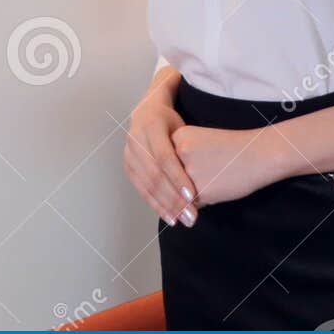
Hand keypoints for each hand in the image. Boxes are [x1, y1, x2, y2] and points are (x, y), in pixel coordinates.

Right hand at [123, 99, 198, 226]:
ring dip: (165, 206)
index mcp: (151, 126)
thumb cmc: (172, 123)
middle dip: (173, 198)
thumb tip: (205, 175)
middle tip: (190, 216)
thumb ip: (189, 148)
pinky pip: (141, 189)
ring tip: (182, 220)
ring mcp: (128, 154)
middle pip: (155, 174)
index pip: (165, 157)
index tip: (193, 196)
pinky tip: (169, 217)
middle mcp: (135, 140)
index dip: (178, 178)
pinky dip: (156, 205)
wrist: (146, 114)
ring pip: (147, 185)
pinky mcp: (127, 166)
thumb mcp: (182, 128)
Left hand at [171, 125, 277, 205]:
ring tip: (218, 174)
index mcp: (178, 136)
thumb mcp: (201, 142)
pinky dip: (206, 199)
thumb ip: (181, 159)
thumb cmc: (234, 148)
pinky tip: (221, 185)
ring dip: (196, 191)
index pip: (168, 161)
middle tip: (214, 168)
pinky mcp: (198, 192)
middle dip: (189, 181)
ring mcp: (187, 172)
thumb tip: (167, 187)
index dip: (187, 165)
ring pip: (181, 193)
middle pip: (173, 178)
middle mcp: (178, 153)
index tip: (206, 158)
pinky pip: (194, 204)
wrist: (261, 154)